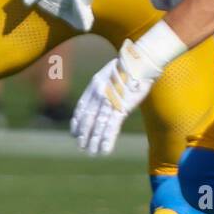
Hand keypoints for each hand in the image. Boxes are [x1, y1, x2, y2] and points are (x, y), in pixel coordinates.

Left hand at [71, 33, 175, 155]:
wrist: (140, 61)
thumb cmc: (127, 67)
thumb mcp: (109, 74)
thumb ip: (103, 87)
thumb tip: (101, 97)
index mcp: (93, 86)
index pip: (81, 108)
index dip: (77, 122)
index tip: (74, 133)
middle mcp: (98, 94)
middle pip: (88, 119)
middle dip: (84, 135)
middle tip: (81, 147)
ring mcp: (109, 101)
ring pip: (98, 126)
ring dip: (94, 141)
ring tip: (92, 152)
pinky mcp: (122, 107)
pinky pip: (112, 127)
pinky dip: (107, 139)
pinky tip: (104, 149)